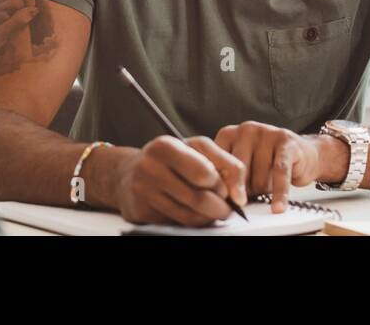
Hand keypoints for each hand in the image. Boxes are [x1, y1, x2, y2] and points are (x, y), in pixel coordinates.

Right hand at [114, 136, 246, 226]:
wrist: (129, 173)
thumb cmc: (171, 159)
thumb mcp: (198, 149)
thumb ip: (226, 163)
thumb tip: (239, 195)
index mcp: (166, 146)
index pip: (205, 174)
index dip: (222, 185)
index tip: (226, 189)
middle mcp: (150, 167)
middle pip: (198, 198)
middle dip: (220, 208)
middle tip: (227, 208)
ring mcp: (142, 191)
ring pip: (189, 216)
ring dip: (208, 218)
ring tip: (213, 211)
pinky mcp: (140, 212)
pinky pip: (176, 224)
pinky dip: (192, 223)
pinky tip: (195, 213)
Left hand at [213, 121, 331, 211]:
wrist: (302, 154)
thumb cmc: (266, 165)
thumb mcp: (242, 169)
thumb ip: (228, 178)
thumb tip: (219, 200)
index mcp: (228, 134)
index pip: (217, 165)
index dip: (220, 187)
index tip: (221, 202)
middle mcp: (245, 129)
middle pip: (237, 171)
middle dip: (241, 192)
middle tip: (245, 201)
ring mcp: (267, 132)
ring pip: (258, 176)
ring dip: (262, 191)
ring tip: (266, 187)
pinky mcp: (286, 141)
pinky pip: (280, 173)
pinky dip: (279, 193)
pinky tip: (277, 207)